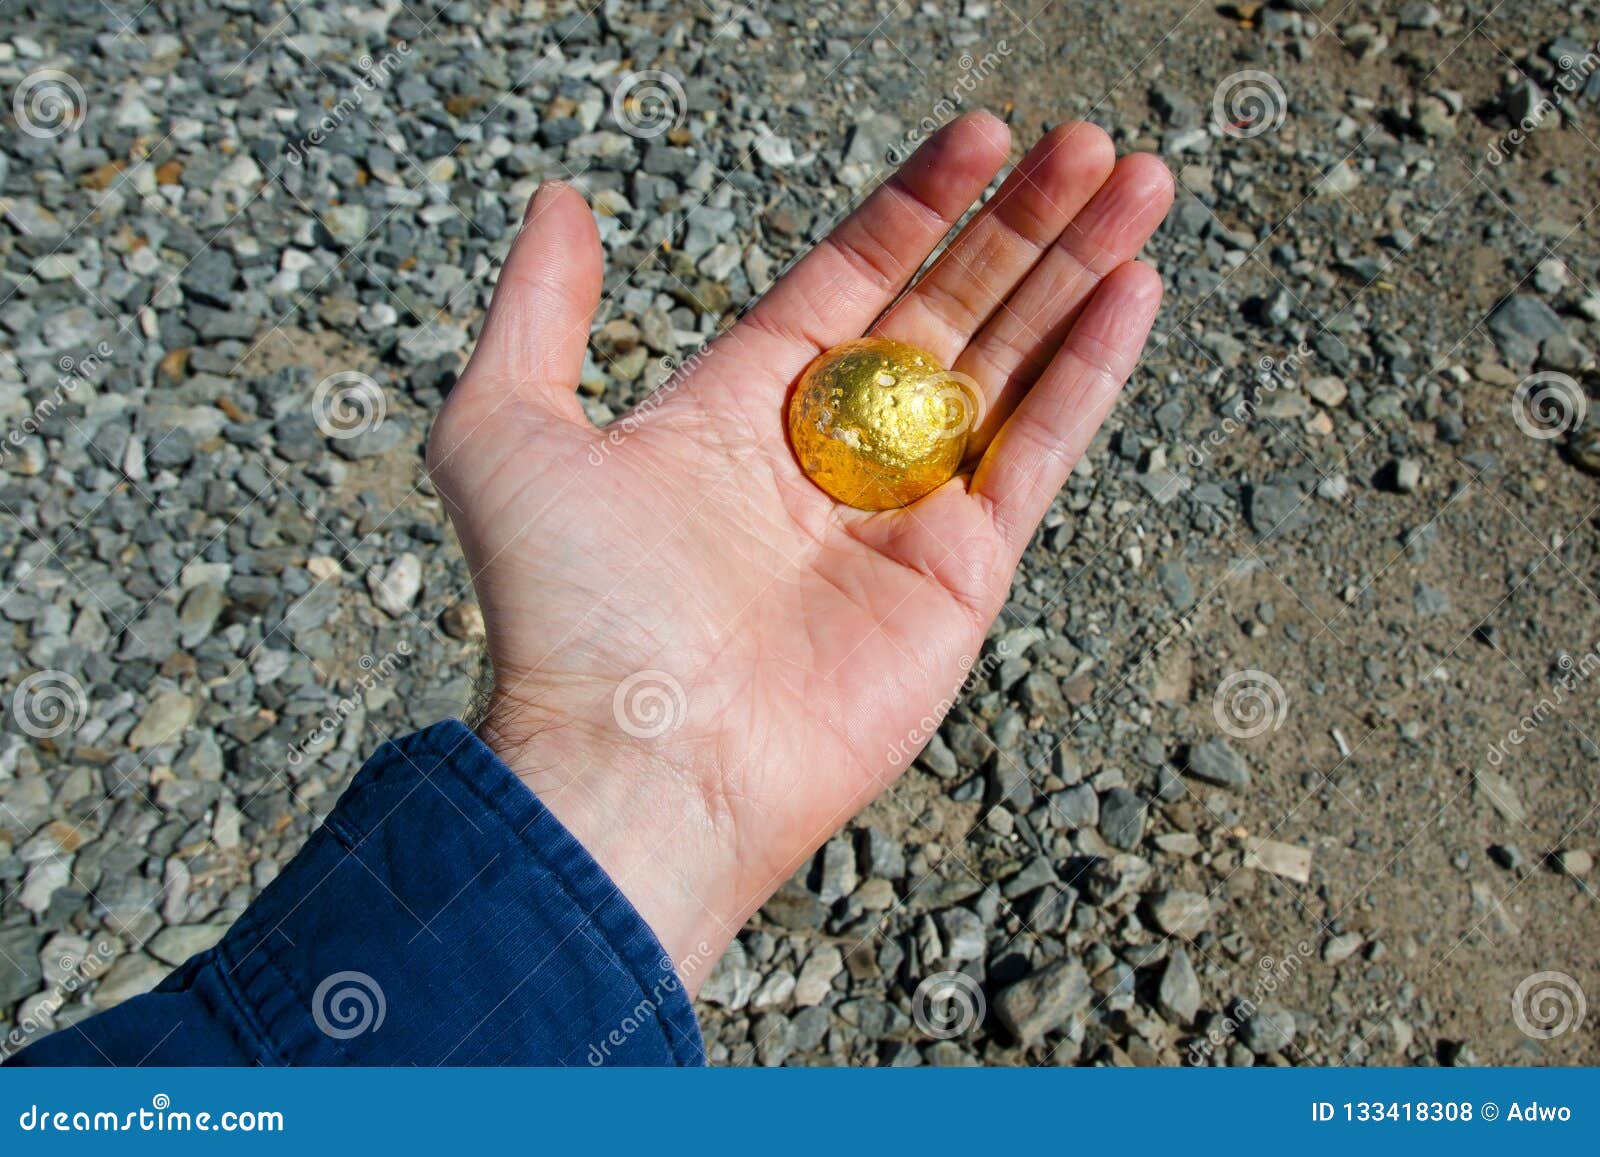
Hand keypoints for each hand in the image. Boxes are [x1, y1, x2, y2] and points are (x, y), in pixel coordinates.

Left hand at [425, 112, 1172, 981]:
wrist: (637, 764)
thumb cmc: (564, 610)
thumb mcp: (506, 430)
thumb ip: (538, 309)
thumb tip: (557, 200)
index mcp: (743, 406)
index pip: (851, 274)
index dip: (918, 200)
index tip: (982, 131)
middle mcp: (831, 453)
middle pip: (948, 307)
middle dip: (1021, 223)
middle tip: (1091, 142)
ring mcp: (903, 515)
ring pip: (1008, 366)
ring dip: (1075, 274)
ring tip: (1141, 185)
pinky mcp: (960, 578)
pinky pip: (1037, 455)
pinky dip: (1089, 373)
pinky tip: (1135, 290)